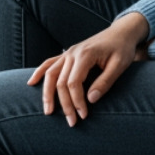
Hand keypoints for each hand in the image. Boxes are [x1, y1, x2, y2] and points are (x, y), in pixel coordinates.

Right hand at [28, 13, 149, 125]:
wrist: (121, 32)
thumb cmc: (123, 48)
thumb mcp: (120, 65)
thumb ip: (106, 81)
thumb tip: (91, 99)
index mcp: (85, 55)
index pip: (73, 83)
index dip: (76, 101)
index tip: (83, 115)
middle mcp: (73, 53)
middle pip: (60, 82)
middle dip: (64, 104)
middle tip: (71, 122)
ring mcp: (68, 53)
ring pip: (50, 74)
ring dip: (47, 94)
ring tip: (48, 111)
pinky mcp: (68, 54)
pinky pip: (49, 63)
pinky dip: (39, 72)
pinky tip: (31, 83)